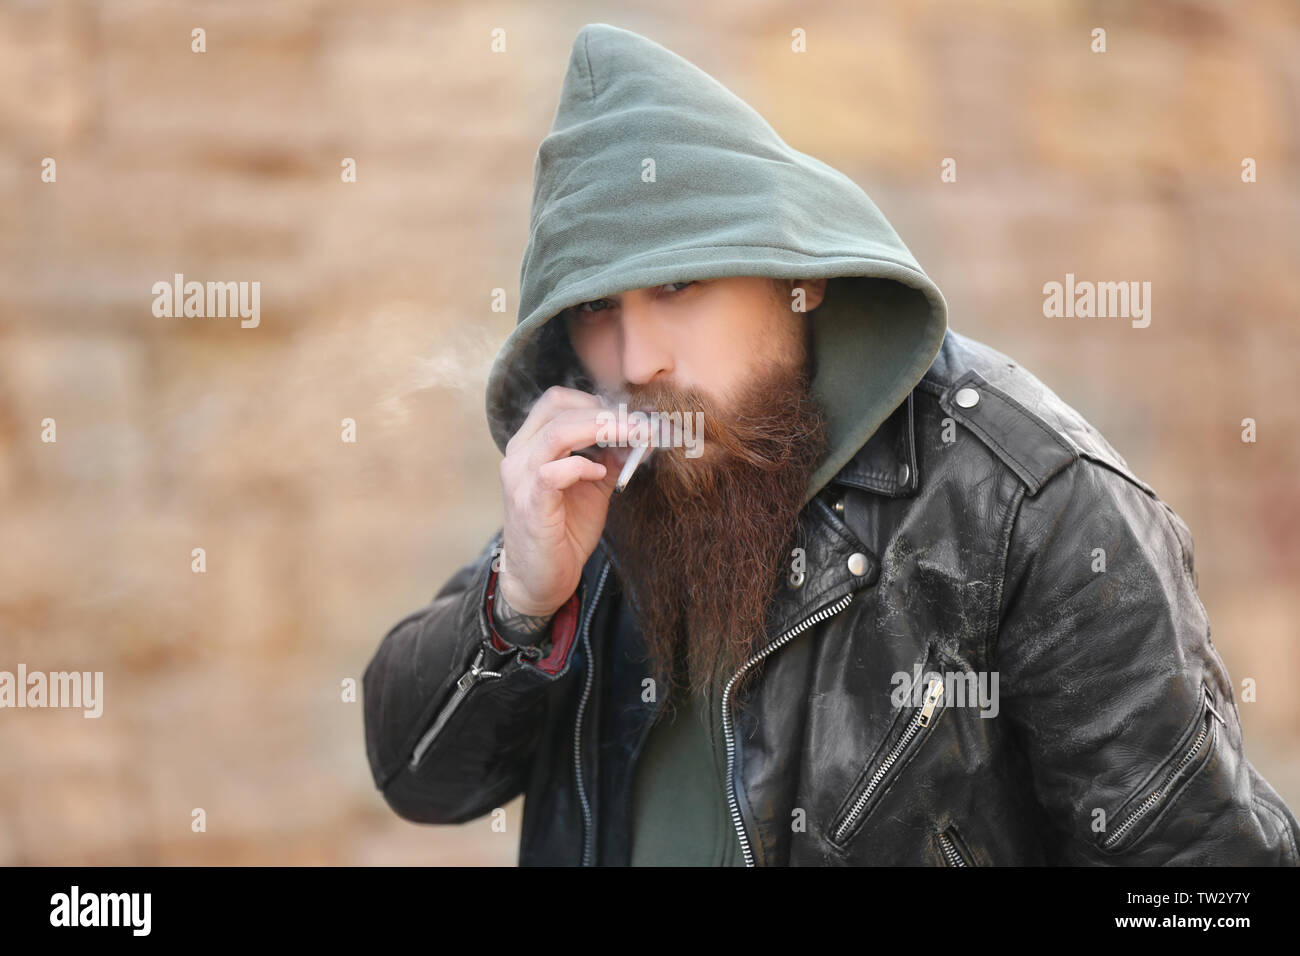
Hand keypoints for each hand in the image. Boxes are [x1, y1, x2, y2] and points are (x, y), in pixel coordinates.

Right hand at [496, 385, 636, 616]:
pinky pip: (554, 472)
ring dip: (603, 429)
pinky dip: (582, 466)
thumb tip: (640, 434)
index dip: (596, 400)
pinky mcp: (530, 505)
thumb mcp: (592, 486)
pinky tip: (600, 474)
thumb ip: (609, 458)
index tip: (630, 414)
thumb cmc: (564, 531)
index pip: (556, 401)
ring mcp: (520, 479)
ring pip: (558, 432)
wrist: (540, 580)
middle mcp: (518, 455)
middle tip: (643, 423)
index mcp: (530, 445)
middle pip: (559, 408)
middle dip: (608, 412)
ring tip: (633, 437)